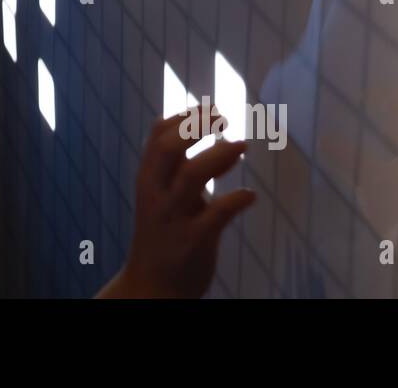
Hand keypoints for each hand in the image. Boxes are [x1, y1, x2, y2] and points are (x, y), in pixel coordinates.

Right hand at [113, 105, 254, 297]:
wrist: (152, 288)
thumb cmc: (163, 235)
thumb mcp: (164, 197)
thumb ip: (182, 169)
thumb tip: (221, 141)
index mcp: (148, 180)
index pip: (158, 136)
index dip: (184, 116)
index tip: (209, 108)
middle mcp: (156, 194)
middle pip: (168, 148)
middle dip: (196, 126)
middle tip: (224, 118)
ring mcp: (173, 217)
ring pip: (191, 175)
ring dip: (219, 156)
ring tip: (242, 145)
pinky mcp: (193, 241)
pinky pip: (216, 214)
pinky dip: (236, 200)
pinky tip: (249, 196)